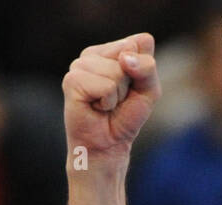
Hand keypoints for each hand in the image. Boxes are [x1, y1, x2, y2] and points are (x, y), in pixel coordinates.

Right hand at [62, 33, 160, 165]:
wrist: (108, 144)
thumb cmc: (126, 117)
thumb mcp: (149, 90)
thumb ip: (147, 68)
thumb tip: (125, 58)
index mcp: (111, 49)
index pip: (141, 42)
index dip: (145, 71)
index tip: (133, 88)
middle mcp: (93, 53)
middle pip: (128, 54)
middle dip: (131, 84)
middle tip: (117, 99)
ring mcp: (79, 65)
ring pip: (117, 71)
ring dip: (118, 95)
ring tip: (106, 104)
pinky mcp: (72, 80)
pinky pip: (106, 86)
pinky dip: (108, 102)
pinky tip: (97, 107)